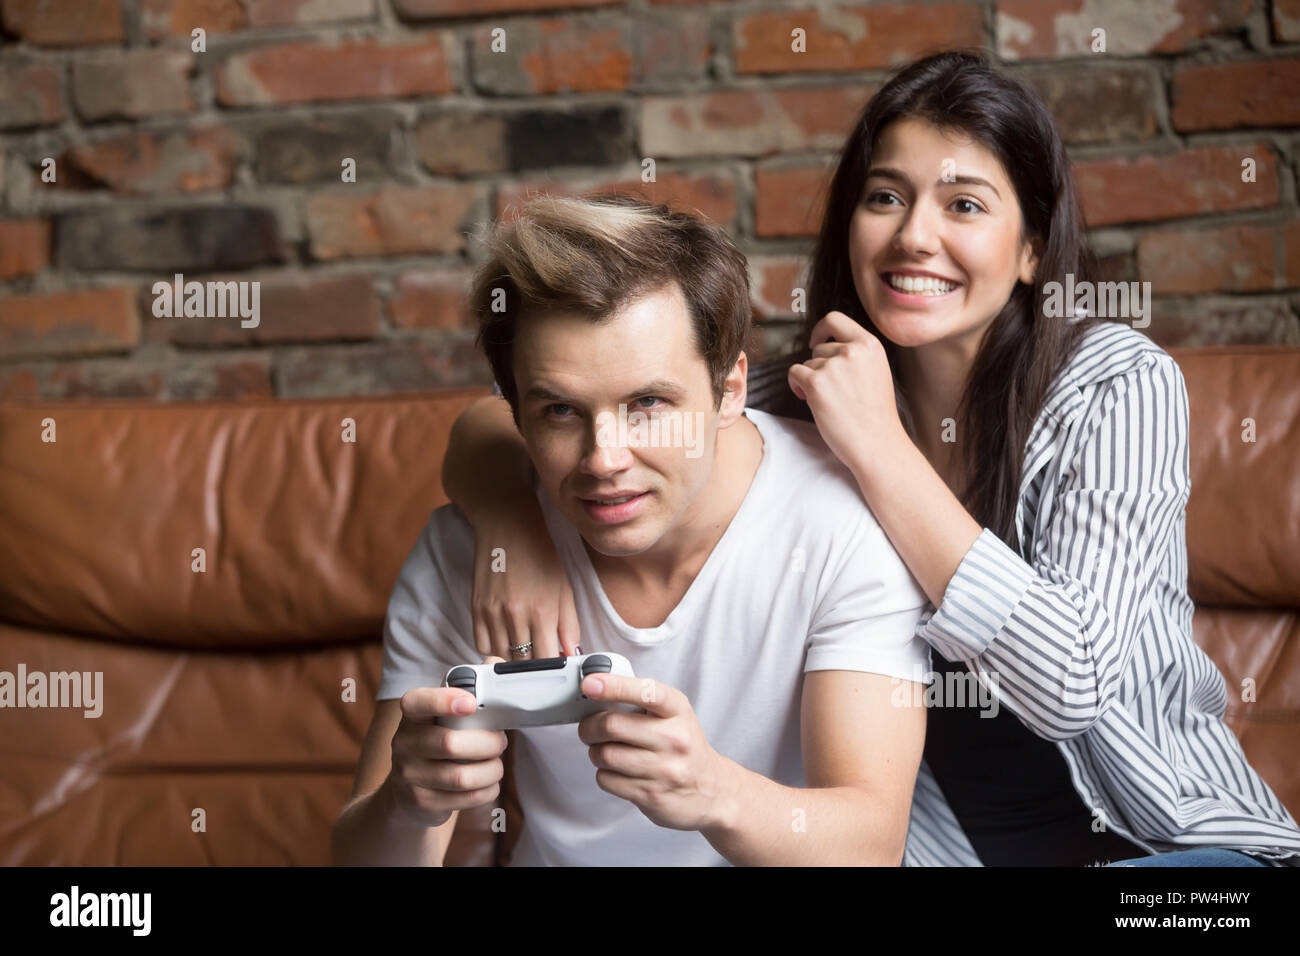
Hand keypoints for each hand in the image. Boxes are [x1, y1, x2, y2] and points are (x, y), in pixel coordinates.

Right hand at [386, 656, 509, 826]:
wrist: (407, 793)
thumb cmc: (438, 742)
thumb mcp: (445, 715)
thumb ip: (470, 687)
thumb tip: (494, 663)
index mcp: (412, 715)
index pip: (418, 702)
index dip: (444, 700)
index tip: (472, 703)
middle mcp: (403, 743)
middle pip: (450, 743)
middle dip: (487, 743)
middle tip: (500, 741)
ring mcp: (409, 775)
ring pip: (462, 776)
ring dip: (491, 770)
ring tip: (496, 764)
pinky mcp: (421, 802)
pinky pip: (465, 798)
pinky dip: (487, 790)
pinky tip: (487, 783)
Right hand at [471, 509, 579, 660]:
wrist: (509, 527)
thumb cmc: (541, 556)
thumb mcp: (564, 589)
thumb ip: (569, 625)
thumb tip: (571, 654)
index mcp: (543, 611)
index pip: (546, 660)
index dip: (552, 668)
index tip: (555, 666)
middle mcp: (516, 615)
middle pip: (522, 662)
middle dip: (533, 666)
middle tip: (539, 660)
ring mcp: (493, 613)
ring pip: (501, 657)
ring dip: (513, 659)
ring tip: (522, 650)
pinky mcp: (476, 608)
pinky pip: (481, 645)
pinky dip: (493, 650)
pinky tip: (504, 641)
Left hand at [577, 673, 734, 831]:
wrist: (711, 790)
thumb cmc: (683, 746)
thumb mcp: (674, 715)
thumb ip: (640, 702)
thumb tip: (596, 691)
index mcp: (677, 710)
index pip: (645, 691)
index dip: (614, 686)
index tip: (590, 684)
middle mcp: (674, 738)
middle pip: (612, 725)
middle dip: (589, 726)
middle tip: (589, 728)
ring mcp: (664, 769)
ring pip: (604, 755)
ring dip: (595, 752)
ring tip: (606, 750)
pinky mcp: (651, 795)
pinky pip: (606, 780)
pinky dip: (604, 774)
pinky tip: (618, 771)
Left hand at [787, 311, 908, 475]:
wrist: (877, 444)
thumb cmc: (876, 415)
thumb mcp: (876, 371)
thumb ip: (856, 355)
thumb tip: (824, 347)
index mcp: (870, 345)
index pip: (835, 319)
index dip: (821, 329)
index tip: (815, 342)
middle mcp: (852, 350)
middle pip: (819, 347)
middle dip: (818, 367)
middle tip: (828, 390)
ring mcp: (833, 366)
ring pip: (807, 363)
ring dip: (810, 380)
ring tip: (826, 400)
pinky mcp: (816, 383)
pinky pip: (794, 373)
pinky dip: (796, 385)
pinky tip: (807, 399)